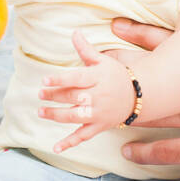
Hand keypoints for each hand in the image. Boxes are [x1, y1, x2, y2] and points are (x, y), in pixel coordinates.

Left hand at [36, 30, 137, 153]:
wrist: (139, 96)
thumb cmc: (116, 75)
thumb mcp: (103, 61)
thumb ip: (85, 50)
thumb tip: (74, 32)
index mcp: (97, 78)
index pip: (76, 78)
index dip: (60, 80)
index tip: (44, 80)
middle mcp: (97, 97)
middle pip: (73, 97)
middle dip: (55, 96)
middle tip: (40, 94)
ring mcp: (98, 113)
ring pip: (75, 117)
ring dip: (56, 116)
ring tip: (41, 111)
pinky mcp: (99, 126)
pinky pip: (83, 136)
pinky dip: (69, 143)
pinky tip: (55, 148)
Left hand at [108, 17, 179, 180]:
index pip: (175, 43)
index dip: (141, 35)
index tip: (115, 28)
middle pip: (156, 76)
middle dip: (121, 72)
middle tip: (91, 67)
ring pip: (155, 113)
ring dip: (125, 113)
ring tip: (100, 112)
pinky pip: (168, 150)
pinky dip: (144, 152)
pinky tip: (127, 151)